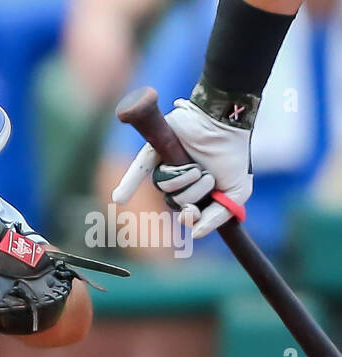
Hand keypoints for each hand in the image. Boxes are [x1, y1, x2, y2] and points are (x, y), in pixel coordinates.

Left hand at [111, 97, 251, 237]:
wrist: (225, 123)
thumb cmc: (232, 155)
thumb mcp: (237, 191)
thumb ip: (219, 215)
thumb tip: (195, 234)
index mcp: (195, 190)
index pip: (185, 213)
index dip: (189, 217)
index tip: (191, 212)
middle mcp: (178, 179)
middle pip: (174, 201)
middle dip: (193, 192)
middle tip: (207, 176)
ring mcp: (165, 166)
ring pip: (163, 186)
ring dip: (183, 178)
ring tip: (196, 166)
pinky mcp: (154, 151)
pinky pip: (139, 170)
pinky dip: (129, 184)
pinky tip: (119, 199)